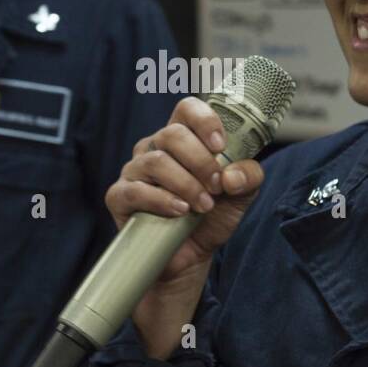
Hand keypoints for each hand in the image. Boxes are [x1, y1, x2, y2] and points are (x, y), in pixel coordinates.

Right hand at [106, 98, 264, 356]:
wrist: (190, 257)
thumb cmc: (210, 217)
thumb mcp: (240, 197)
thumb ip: (248, 177)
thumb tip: (232, 175)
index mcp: (183, 138)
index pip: (187, 109)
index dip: (204, 120)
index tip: (221, 146)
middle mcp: (155, 148)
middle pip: (172, 134)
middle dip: (201, 162)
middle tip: (216, 188)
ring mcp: (134, 171)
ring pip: (156, 161)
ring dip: (186, 184)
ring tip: (202, 206)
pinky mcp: (119, 196)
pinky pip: (135, 190)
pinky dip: (162, 200)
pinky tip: (179, 212)